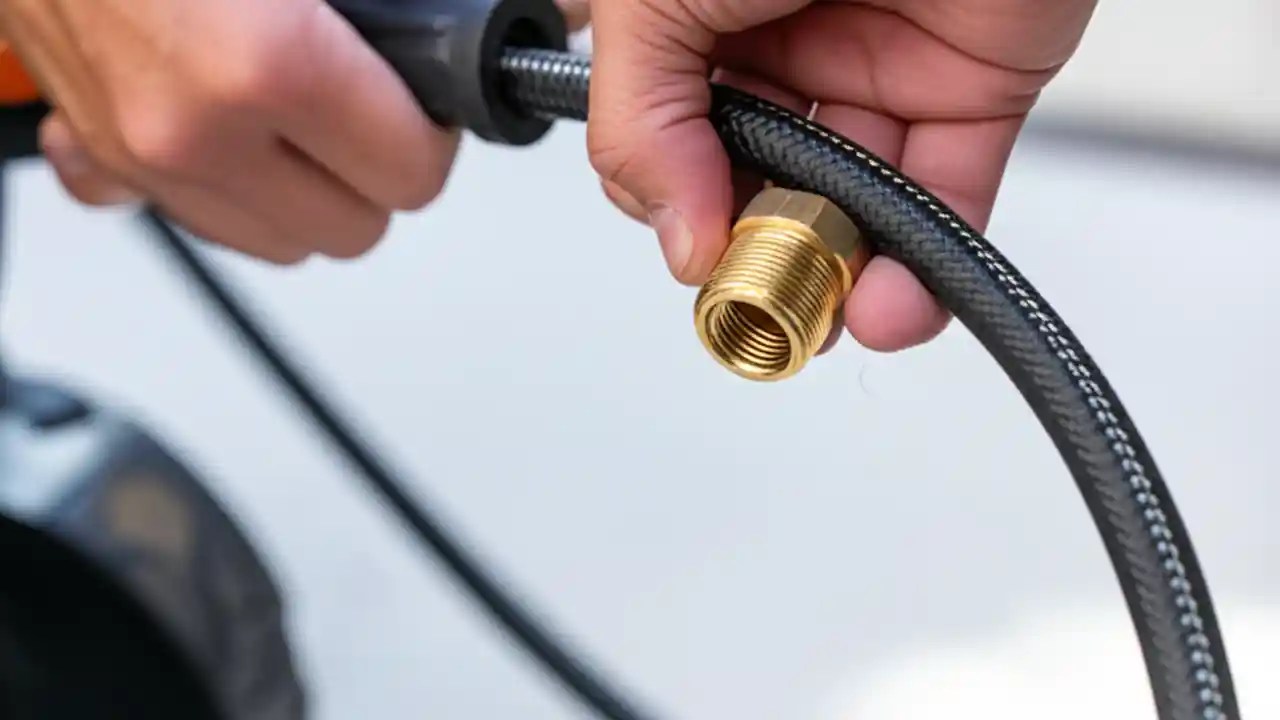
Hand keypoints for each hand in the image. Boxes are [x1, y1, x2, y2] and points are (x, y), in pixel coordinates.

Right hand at [0, 0, 580, 262]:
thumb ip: (405, 3)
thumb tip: (519, 18)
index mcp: (265, 65)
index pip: (413, 176)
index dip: (430, 135)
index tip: (424, 104)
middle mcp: (197, 132)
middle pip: (357, 229)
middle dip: (377, 174)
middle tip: (369, 112)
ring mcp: (142, 161)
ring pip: (285, 245)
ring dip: (311, 194)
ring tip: (304, 118)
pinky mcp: (101, 167)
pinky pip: (206, 226)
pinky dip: (236, 193)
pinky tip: (240, 133)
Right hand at [586, 0, 1096, 350]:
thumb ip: (642, 121)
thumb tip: (673, 235)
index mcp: (691, 21)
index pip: (667, 148)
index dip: (678, 206)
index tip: (697, 247)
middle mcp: (779, 48)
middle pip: (759, 187)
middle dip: (762, 255)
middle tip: (764, 300)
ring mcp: (873, 68)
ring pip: (852, 206)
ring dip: (844, 277)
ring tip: (832, 316)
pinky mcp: (968, 88)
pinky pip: (944, 196)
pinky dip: (924, 265)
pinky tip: (891, 307)